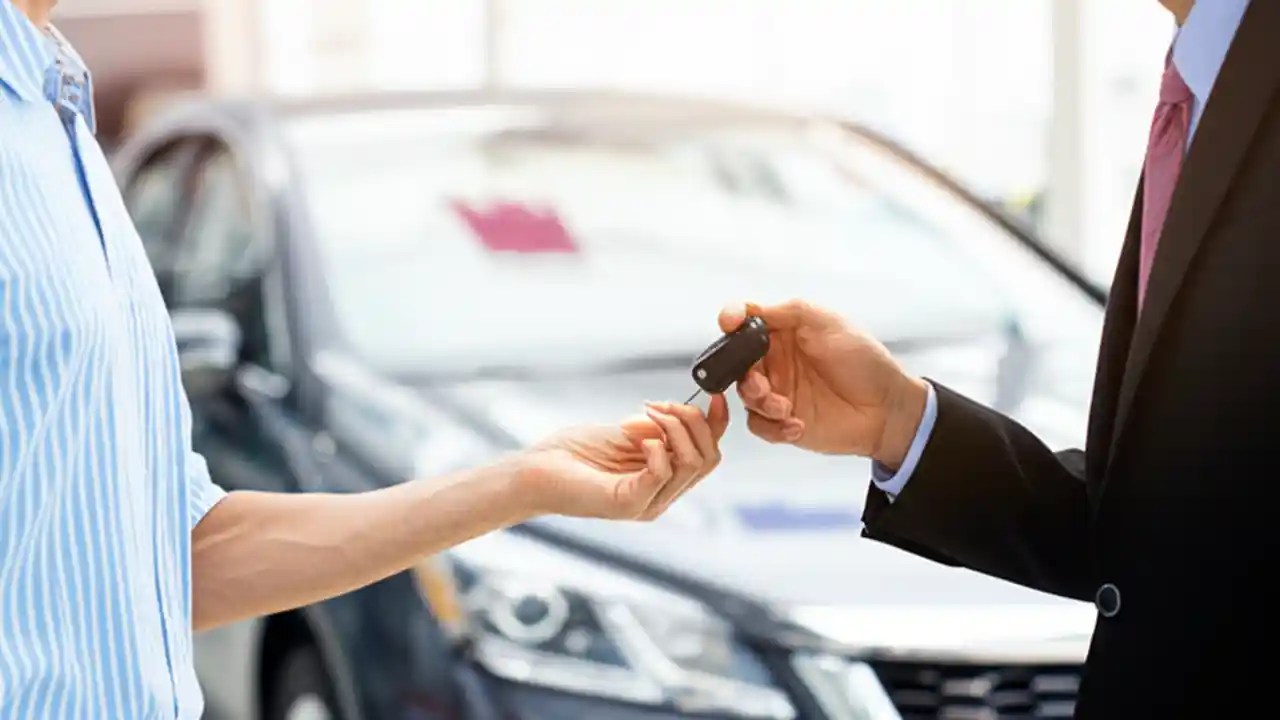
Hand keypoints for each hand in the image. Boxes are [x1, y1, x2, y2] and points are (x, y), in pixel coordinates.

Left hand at [518, 395, 728, 519]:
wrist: (535, 472)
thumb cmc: (575, 453)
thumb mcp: (628, 432)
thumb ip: (659, 427)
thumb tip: (688, 410)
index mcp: (665, 481)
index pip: (708, 455)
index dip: (717, 423)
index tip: (714, 394)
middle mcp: (662, 497)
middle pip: (709, 458)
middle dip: (693, 420)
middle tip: (660, 405)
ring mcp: (647, 504)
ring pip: (693, 463)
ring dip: (674, 426)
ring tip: (646, 413)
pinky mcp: (628, 504)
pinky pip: (663, 472)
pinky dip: (657, 446)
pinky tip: (635, 435)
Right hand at [719, 300, 927, 467]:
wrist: (887, 409)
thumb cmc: (863, 361)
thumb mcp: (828, 323)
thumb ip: (787, 312)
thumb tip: (748, 309)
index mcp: (783, 332)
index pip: (746, 322)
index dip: (731, 320)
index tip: (729, 323)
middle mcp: (776, 361)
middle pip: (737, 363)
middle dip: (744, 374)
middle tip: (761, 385)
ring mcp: (778, 392)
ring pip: (745, 396)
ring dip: (760, 402)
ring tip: (785, 408)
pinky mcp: (783, 423)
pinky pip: (759, 425)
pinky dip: (773, 427)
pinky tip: (797, 426)